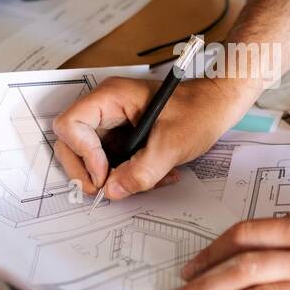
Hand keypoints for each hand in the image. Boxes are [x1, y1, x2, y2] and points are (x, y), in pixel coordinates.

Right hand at [52, 76, 251, 200]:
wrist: (219, 105)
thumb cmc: (199, 110)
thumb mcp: (173, 143)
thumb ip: (142, 171)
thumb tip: (113, 191)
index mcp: (111, 97)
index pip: (71, 125)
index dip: (83, 154)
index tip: (104, 174)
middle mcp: (106, 108)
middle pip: (71, 142)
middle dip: (87, 170)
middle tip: (107, 190)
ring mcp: (113, 123)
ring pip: (91, 156)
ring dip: (112, 176)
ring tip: (143, 181)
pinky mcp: (123, 136)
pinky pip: (111, 160)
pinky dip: (127, 174)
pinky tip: (153, 175)